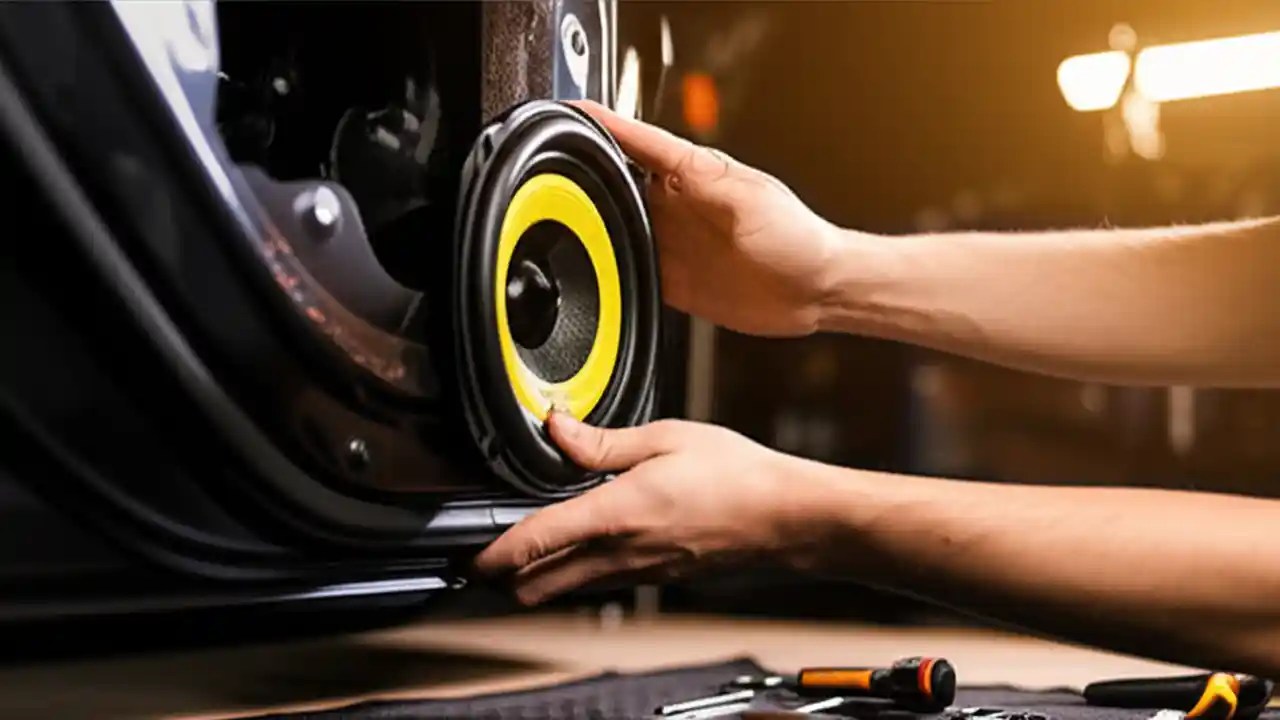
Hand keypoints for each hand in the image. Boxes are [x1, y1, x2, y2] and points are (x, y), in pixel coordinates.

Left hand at [473, 412, 815, 604]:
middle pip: (540, 586)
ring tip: (527, 549)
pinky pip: (601, 584)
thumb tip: (559, 429)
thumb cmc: (738, 476)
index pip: (535, 543)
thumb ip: (604, 441)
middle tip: (487, 553)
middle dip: (506, 576)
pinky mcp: (657, 579)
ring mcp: (640, 573)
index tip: (470, 554)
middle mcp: (622, 554)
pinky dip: (577, 573)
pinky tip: (583, 544)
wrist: (788, 520)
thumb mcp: (667, 438)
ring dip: (540, 577)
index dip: (493, 553)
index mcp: (616, 515)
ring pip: (568, 590)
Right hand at [574, 101, 838, 337]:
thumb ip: (703, 183)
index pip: (640, 144)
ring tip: (565, 226)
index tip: (574, 116)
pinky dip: (612, 272)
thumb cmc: (797, 238)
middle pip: (618, 186)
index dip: (606, 128)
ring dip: (595, 229)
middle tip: (555, 179)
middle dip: (587, 180)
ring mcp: (673, 244)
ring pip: (618, 231)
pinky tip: (598, 272)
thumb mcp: (749, 199)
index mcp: (694, 176)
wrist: (815, 289)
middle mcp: (678, 207)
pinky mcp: (673, 280)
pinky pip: (630, 273)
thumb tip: (663, 168)